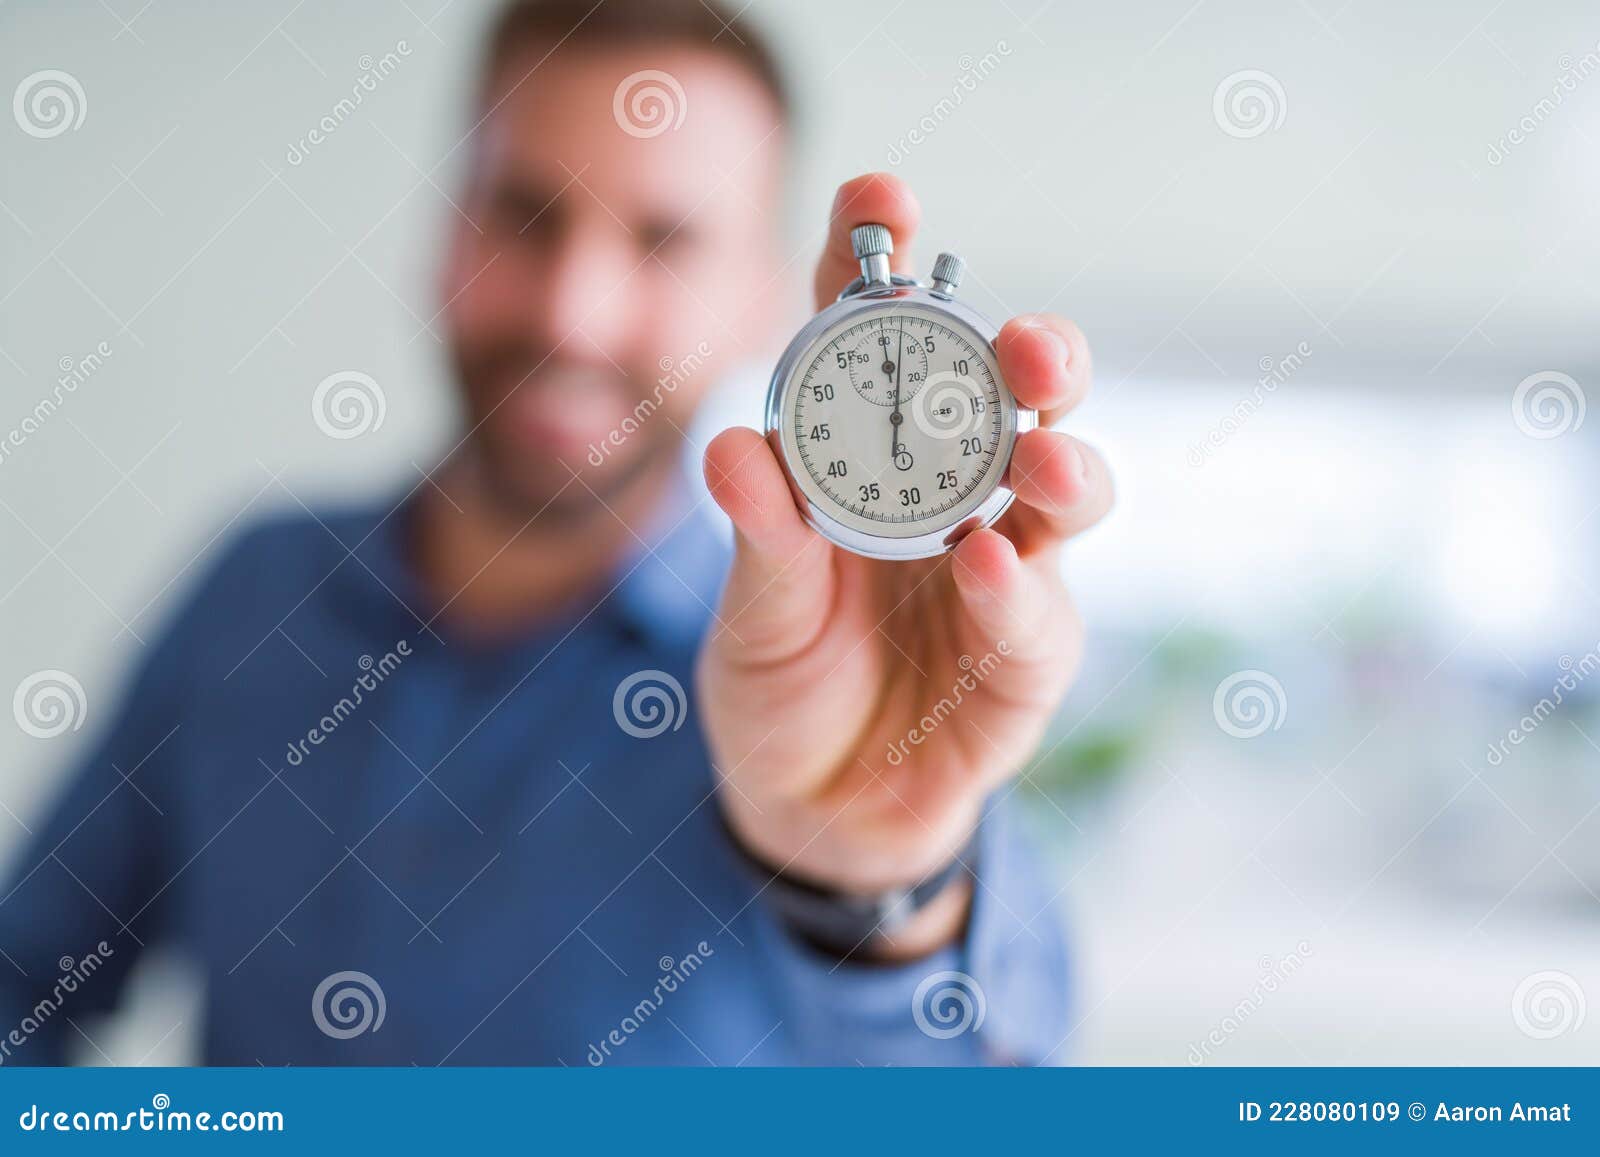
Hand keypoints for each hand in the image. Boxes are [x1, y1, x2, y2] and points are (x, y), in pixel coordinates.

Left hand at [696, 173, 1112, 957]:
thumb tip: (735, 447)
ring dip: (1057, 463)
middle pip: (1014, 401)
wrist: (813, 813)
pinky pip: (1036, 620)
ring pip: (1063, 494)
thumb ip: (759, 539)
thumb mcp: (751, 613)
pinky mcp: (1024, 665)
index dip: (886, 264)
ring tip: (1033, 448)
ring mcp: (1003, 577)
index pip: (882, 343)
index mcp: (872, 461)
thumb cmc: (780, 688)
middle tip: (1024, 340)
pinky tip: (987, 564)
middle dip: (1033, 355)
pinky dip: (1015, 591)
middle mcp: (953, 499)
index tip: (884, 196)